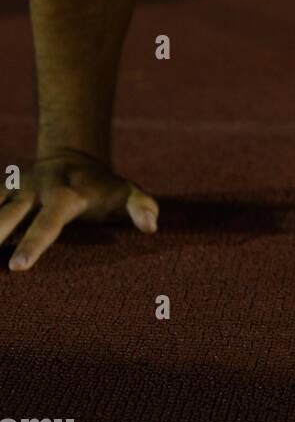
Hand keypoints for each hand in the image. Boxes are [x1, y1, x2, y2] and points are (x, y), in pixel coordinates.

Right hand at [0, 149, 157, 272]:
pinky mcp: (3, 191)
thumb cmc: (104, 187)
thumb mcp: (126, 192)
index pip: (48, 221)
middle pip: (8, 214)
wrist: (74, 154)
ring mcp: (16, 189)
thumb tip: (152, 226)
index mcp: (65, 195)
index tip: (18, 267)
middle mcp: (36, 190)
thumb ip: (141, 207)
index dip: (33, 243)